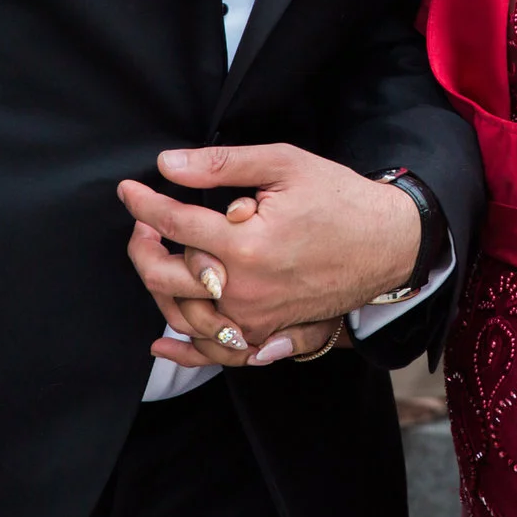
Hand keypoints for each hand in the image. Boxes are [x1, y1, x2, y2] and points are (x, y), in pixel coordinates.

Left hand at [117, 144, 418, 340]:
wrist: (387, 243)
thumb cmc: (340, 199)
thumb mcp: (285, 165)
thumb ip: (223, 164)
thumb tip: (168, 164)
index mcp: (247, 244)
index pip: (175, 223)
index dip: (145, 203)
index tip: (129, 190)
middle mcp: (245, 289)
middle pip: (165, 276)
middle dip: (141, 246)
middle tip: (142, 224)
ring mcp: (255, 318)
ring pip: (182, 315)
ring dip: (157, 287)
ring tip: (156, 258)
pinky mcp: (267, 333)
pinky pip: (215, 353)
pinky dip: (184, 351)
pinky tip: (162, 343)